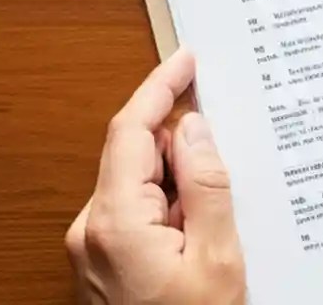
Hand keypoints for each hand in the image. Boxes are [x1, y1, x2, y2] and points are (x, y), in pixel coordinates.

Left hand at [65, 49, 245, 304]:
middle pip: (138, 156)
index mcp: (114, 222)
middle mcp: (91, 230)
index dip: (160, 86)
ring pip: (141, 186)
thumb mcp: (218, 258)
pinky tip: (203, 234)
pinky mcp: (101, 264)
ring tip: (220, 225)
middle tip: (231, 156)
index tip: (186, 59)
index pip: (132, 130)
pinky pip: (137, 214)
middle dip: (184, 148)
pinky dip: (171, 210)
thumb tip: (195, 127)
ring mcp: (92, 249)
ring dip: (181, 187)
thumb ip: (206, 184)